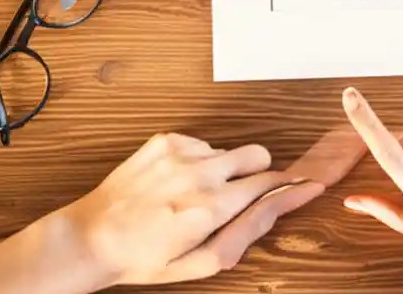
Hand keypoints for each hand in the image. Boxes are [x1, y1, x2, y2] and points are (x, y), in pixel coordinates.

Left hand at [55, 134, 319, 285]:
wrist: (92, 237)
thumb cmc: (144, 258)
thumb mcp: (200, 262)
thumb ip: (246, 232)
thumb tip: (278, 206)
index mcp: (210, 208)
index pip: (270, 184)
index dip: (292, 185)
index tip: (309, 184)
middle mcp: (198, 174)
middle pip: (258, 155)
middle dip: (258, 174)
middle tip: (239, 197)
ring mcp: (180, 152)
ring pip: (229, 151)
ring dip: (225, 170)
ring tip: (196, 195)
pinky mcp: (165, 140)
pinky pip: (203, 144)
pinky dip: (200, 161)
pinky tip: (177, 183)